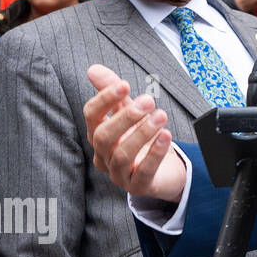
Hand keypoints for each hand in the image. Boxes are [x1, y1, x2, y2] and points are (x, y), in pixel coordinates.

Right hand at [84, 65, 185, 202]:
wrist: (164, 171)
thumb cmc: (142, 138)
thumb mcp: (130, 112)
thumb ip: (114, 91)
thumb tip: (93, 69)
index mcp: (99, 134)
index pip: (91, 116)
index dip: (105, 99)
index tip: (125, 84)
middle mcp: (104, 155)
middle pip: (103, 137)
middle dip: (125, 117)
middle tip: (148, 100)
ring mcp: (119, 173)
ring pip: (122, 155)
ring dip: (143, 132)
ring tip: (161, 116)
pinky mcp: (138, 186)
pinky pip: (143, 172)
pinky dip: (154, 153)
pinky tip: (166, 136)